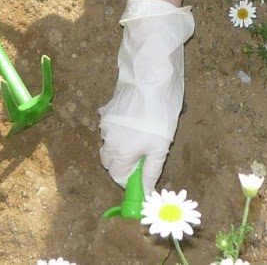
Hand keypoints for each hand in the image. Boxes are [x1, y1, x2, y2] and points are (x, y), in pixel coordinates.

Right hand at [98, 0, 194, 192]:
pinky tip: (141, 118)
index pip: (117, 176)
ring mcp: (105, 120)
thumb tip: (147, 193)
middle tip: (149, 154)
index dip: (133, 180)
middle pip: (112, 160)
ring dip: (126, 144)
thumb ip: (151, 172)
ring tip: (148, 132)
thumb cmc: (159, 113)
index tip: (147, 174)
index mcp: (117, 151)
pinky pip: (113, 126)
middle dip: (127, 163)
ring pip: (112, 142)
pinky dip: (124, 129)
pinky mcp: (109, 106)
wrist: (151, 73)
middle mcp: (106, 137)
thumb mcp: (161, 147)